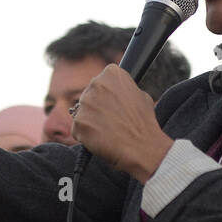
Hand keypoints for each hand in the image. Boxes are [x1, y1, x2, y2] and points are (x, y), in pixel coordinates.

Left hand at [71, 65, 172, 182]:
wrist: (142, 147)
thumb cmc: (144, 123)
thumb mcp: (140, 95)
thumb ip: (123, 89)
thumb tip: (116, 92)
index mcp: (112, 73)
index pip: (103, 80)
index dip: (109, 95)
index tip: (116, 105)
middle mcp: (95, 84)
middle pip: (90, 95)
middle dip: (97, 107)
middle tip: (111, 120)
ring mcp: (84, 104)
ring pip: (82, 112)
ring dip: (91, 121)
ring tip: (108, 131)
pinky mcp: (78, 122)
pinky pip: (78, 128)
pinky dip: (87, 135)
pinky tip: (101, 139)